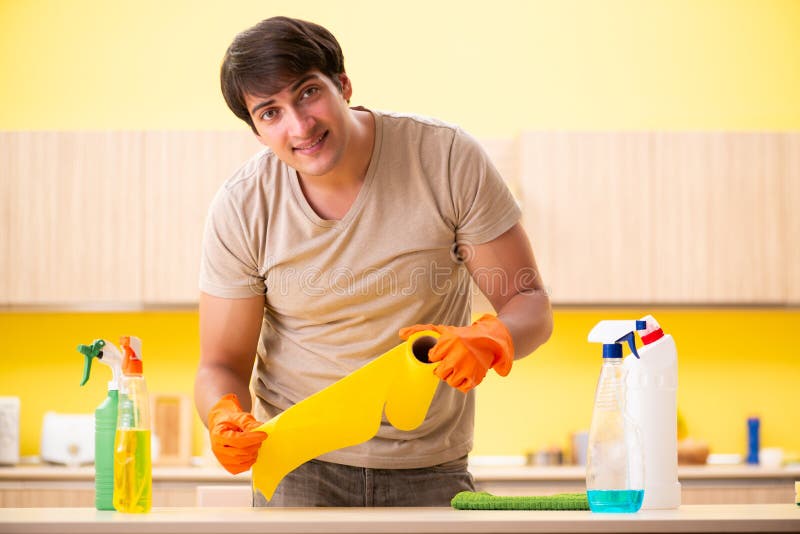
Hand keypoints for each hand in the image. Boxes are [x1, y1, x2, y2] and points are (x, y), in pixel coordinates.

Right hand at [207, 393, 266, 473]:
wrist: (222, 426)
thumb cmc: (230, 421)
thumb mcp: (239, 416)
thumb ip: (249, 423)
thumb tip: (260, 428)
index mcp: (217, 435)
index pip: (237, 440)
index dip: (252, 438)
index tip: (264, 434)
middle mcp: (217, 449)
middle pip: (240, 452)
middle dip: (254, 445)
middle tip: (260, 438)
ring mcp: (221, 460)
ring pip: (242, 461)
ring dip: (253, 453)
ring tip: (255, 443)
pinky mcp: (227, 466)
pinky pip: (241, 468)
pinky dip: (249, 461)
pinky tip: (251, 452)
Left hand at [399, 314, 513, 392]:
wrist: (488, 341)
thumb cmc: (460, 336)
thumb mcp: (442, 330)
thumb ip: (420, 330)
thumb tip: (401, 334)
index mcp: (448, 342)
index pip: (432, 357)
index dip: (436, 356)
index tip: (442, 352)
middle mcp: (458, 355)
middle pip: (439, 372)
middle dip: (442, 367)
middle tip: (449, 361)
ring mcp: (467, 368)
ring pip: (449, 381)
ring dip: (451, 376)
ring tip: (457, 367)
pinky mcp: (475, 377)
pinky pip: (461, 388)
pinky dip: (461, 383)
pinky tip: (463, 374)